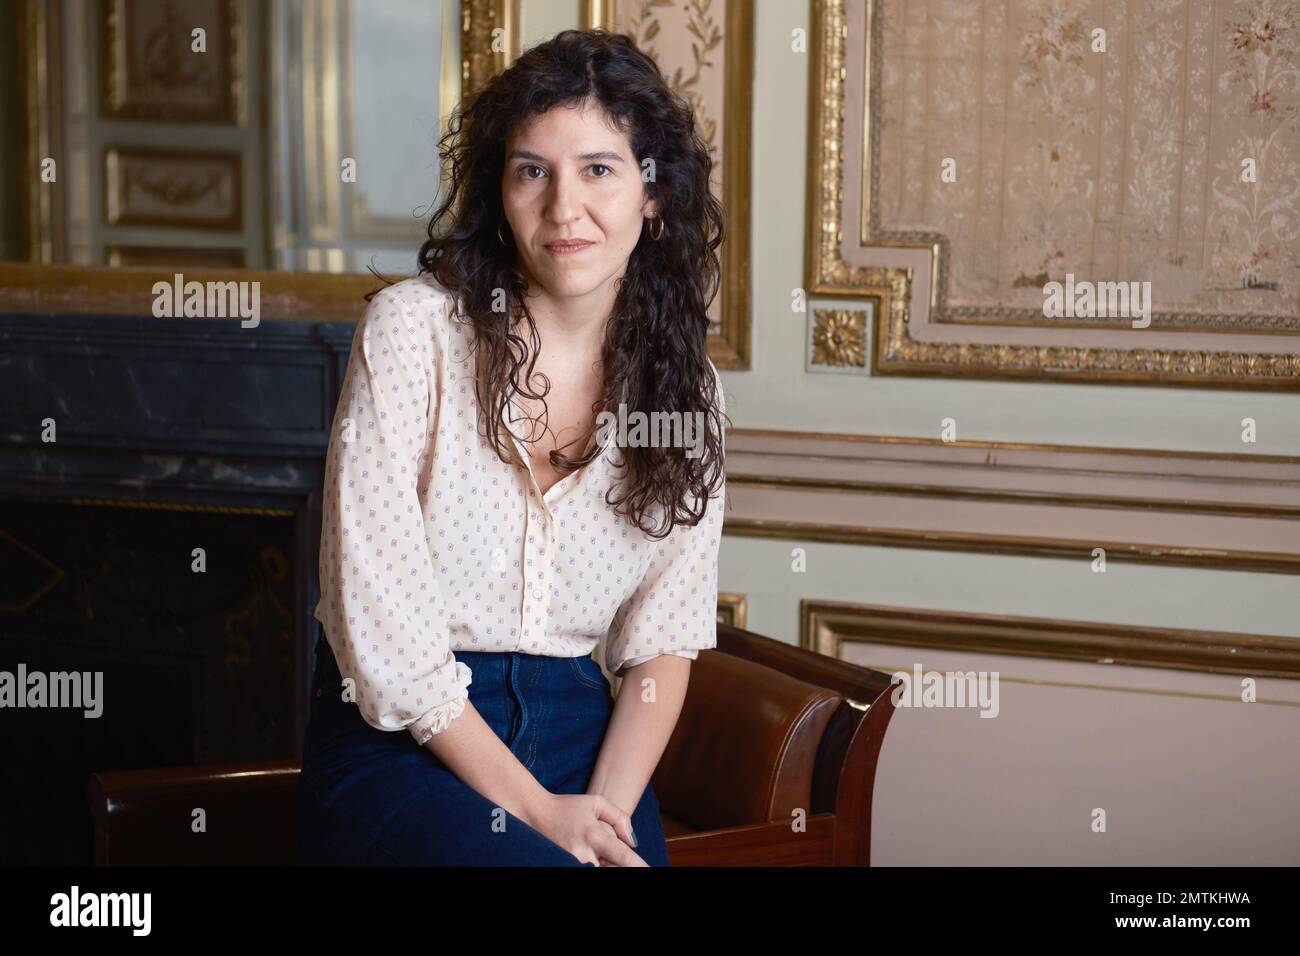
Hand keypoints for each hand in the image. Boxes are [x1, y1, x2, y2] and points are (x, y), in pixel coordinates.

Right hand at [530, 793, 645, 866]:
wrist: (535, 813)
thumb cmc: (567, 807)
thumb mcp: (596, 803)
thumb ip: (619, 818)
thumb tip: (631, 841)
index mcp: (594, 836)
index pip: (624, 858)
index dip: (639, 866)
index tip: (649, 871)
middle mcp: (584, 854)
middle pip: (613, 867)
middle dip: (617, 860)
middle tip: (603, 844)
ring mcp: (573, 863)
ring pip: (601, 869)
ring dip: (604, 861)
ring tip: (590, 843)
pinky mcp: (563, 866)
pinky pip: (588, 868)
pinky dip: (594, 862)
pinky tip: (589, 852)